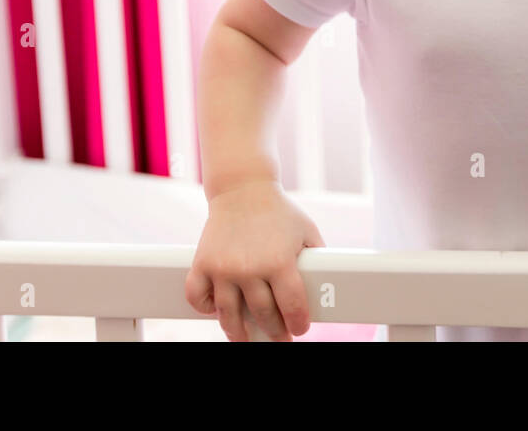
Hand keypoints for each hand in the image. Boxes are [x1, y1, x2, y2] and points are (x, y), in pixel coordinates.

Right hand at [185, 179, 325, 341]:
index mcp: (279, 262)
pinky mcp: (202, 263)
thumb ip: (316, 257)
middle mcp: (249, 268)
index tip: (299, 329)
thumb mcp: (306, 230)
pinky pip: (198, 297)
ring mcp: (223, 268)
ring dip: (239, 333)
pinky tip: (217, 310)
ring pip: (228, 316)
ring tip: (246, 338)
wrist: (243, 188)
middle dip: (274, 332)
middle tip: (278, 337)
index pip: (291, 307)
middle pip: (262, 316)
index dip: (298, 323)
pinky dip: (205, 309)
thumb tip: (329, 284)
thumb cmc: (278, 211)